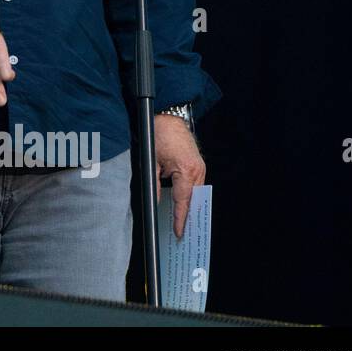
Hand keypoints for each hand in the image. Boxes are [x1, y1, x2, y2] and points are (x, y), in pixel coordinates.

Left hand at [154, 115, 205, 239]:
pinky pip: (195, 185)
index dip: (180, 218)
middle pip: (193, 200)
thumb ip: (154, 184)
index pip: (183, 201)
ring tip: (182, 223)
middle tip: (182, 234)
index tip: (179, 232)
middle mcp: (198, 170)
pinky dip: (189, 195)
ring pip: (195, 193)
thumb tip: (155, 201)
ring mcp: (200, 167)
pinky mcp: (198, 164)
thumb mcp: (151, 161)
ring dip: (189, 206)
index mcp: (187, 170)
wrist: (169, 116)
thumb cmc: (160, 134)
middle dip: (188, 216)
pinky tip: (181, 204)